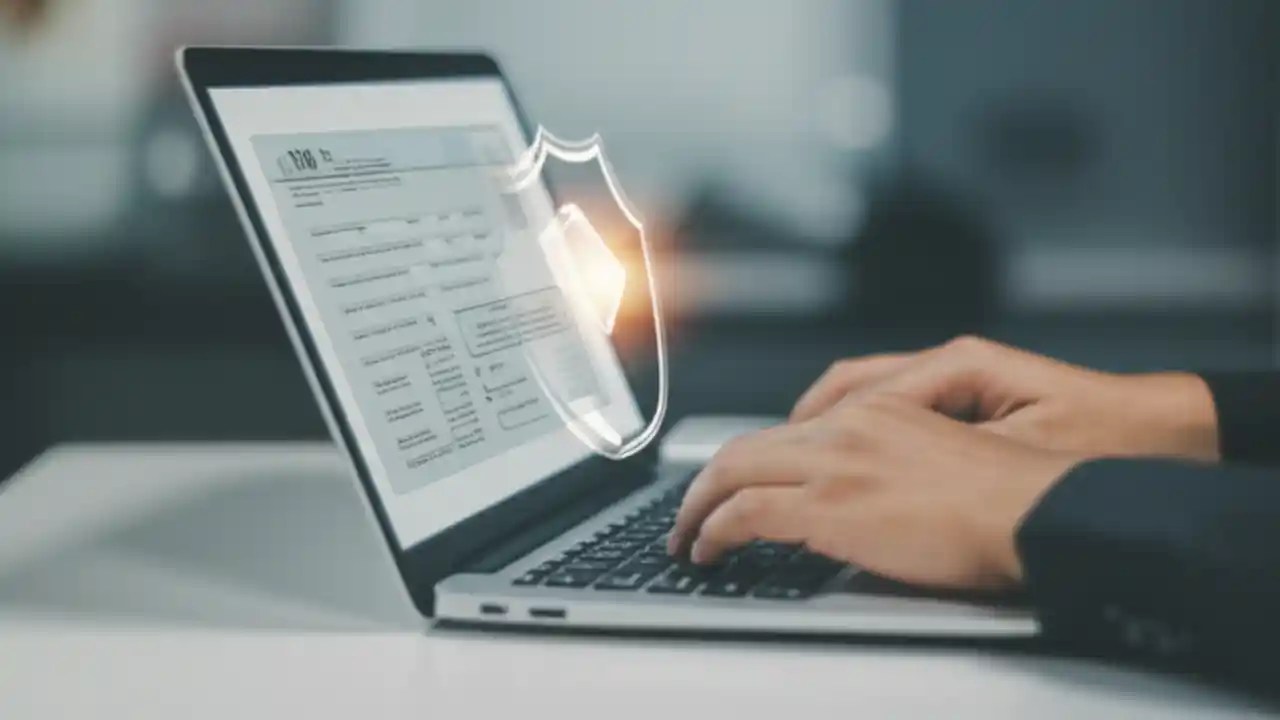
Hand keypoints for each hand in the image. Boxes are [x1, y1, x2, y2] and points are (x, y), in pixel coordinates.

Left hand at [668, 395, 1081, 590]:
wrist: (1035, 514)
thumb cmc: (1008, 500)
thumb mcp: (939, 459)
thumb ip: (889, 461)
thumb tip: (856, 495)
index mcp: (876, 412)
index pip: (789, 429)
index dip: (751, 459)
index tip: (736, 482)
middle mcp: (848, 427)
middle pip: (748, 444)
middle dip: (707, 480)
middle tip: (691, 508)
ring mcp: (835, 462)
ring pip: (734, 470)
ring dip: (699, 505)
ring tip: (688, 534)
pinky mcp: (829, 505)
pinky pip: (745, 512)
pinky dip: (713, 529)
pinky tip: (708, 548)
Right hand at [791, 335, 1218, 461]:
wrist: (1156, 433)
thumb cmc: (1100, 439)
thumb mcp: (1018, 454)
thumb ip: (942, 454)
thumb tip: (871, 470)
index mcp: (958, 366)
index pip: (857, 390)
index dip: (812, 428)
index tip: (768, 462)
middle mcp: (948, 361)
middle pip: (845, 385)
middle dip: (797, 425)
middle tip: (752, 466)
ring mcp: (952, 375)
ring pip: (859, 390)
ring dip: (818, 423)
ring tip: (782, 459)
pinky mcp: (961, 393)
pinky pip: (886, 400)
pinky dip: (851, 423)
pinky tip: (837, 451)